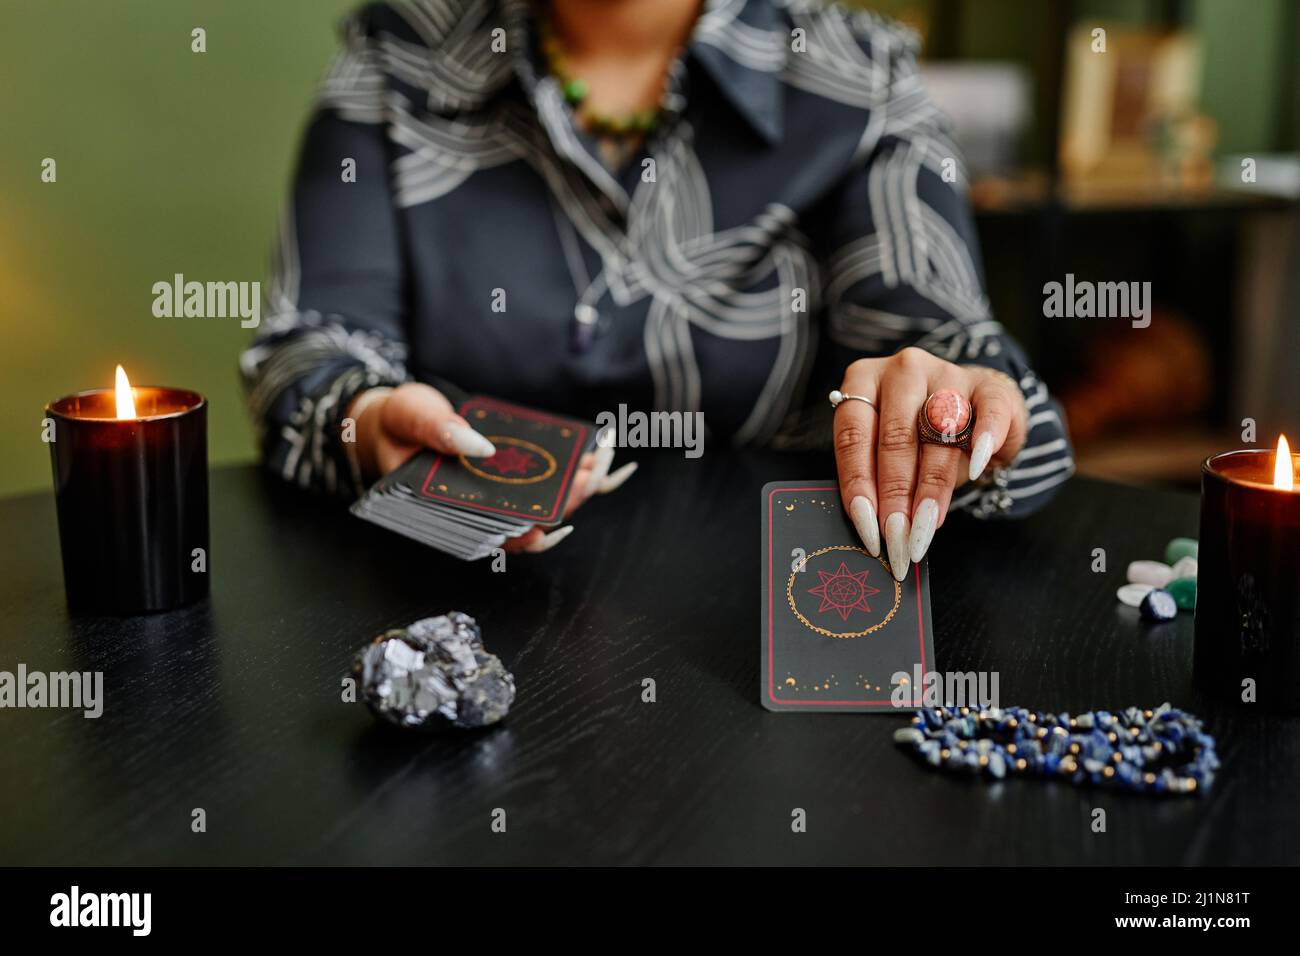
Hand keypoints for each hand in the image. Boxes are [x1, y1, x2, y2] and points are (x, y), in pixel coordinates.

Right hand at [347, 384, 635, 553]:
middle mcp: (476, 507)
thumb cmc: (397, 423)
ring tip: (601, 459)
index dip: (524, 536)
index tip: (551, 526)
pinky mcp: (509, 473)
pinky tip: (598, 452)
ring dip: (576, 484)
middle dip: (563, 500)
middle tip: (589, 476)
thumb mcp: (409, 416)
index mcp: (447, 508)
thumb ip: (438, 430)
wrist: (396, 419)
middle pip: (527, 518)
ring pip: (543, 500)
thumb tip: (482, 447)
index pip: (491, 535)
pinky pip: (545, 478)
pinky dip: (572, 468)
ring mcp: (496, 492)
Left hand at [832, 347, 1027, 580]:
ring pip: (938, 431)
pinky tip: (976, 470)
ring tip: (928, 525)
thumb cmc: (919, 436)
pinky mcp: (989, 384)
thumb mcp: (888, 450)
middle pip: (895, 437)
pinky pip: (988, 410)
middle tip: (897, 537)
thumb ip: (877, 477)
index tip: (867, 528)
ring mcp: (948, 373)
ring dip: (932, 485)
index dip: (859, 486)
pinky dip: (983, 439)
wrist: (975, 408)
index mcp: (863, 381)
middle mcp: (903, 371)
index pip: (853, 436)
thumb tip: (871, 528)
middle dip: (895, 495)